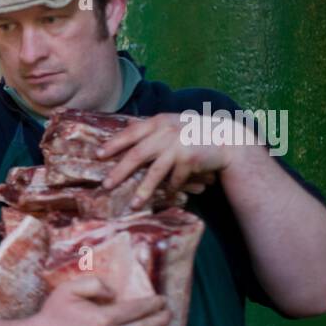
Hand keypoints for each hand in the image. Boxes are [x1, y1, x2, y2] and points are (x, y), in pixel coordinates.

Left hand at [98, 113, 232, 207]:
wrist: (227, 138)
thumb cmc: (194, 132)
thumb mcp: (172, 123)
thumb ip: (152, 128)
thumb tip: (126, 128)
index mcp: (159, 122)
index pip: (131, 133)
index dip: (114, 144)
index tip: (98, 155)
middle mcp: (166, 133)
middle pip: (137, 155)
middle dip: (120, 171)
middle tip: (106, 184)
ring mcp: (178, 147)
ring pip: (155, 172)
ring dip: (143, 190)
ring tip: (133, 203)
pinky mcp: (190, 160)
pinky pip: (174, 180)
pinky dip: (171, 188)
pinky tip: (167, 195)